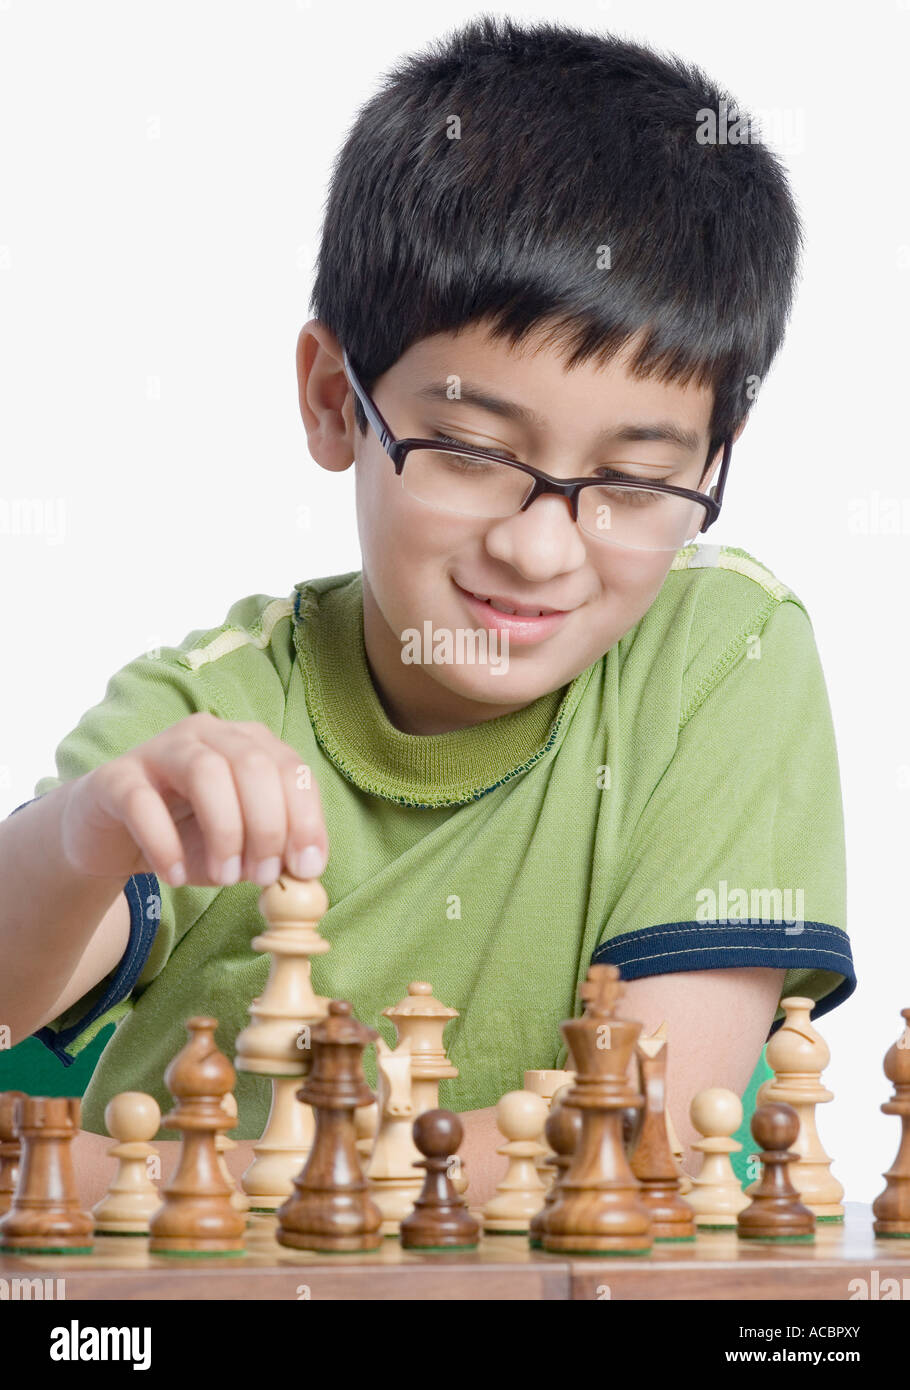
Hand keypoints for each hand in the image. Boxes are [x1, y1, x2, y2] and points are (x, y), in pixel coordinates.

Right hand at [59, 712, 326, 887]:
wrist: (112, 839)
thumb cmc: (187, 837)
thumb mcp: (240, 850)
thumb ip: (274, 854)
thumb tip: (305, 870)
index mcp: (247, 744)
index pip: (291, 767)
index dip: (306, 817)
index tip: (307, 868)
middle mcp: (207, 735)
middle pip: (252, 764)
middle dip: (268, 826)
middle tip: (263, 877)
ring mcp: (159, 750)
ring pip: (205, 772)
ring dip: (225, 831)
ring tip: (225, 878)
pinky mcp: (115, 777)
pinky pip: (143, 802)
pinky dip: (165, 843)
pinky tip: (174, 875)